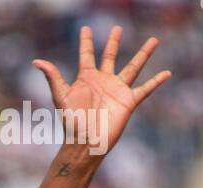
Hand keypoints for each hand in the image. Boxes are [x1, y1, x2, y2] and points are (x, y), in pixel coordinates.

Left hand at [33, 25, 170, 156]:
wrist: (85, 144)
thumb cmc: (71, 124)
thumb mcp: (61, 97)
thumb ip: (52, 77)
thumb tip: (36, 62)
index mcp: (87, 79)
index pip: (86, 55)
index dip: (86, 42)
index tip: (86, 28)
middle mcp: (103, 81)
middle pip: (110, 56)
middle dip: (113, 42)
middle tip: (117, 28)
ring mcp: (117, 90)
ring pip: (133, 67)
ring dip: (143, 54)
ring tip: (154, 40)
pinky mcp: (128, 102)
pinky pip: (145, 89)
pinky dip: (156, 82)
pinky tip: (167, 73)